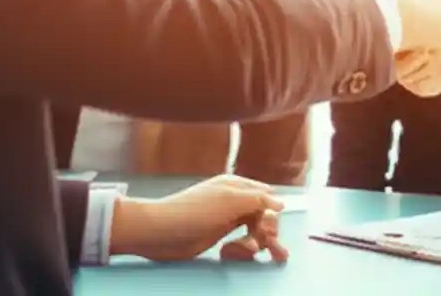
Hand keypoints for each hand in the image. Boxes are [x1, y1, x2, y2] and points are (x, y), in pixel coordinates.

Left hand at [110, 174, 288, 262]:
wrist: (158, 232)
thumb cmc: (193, 212)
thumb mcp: (228, 201)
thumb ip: (258, 200)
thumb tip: (281, 203)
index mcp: (237, 187)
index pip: (267, 198)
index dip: (272, 215)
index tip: (268, 230)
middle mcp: (234, 201)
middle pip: (264, 217)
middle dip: (268, 233)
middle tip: (264, 246)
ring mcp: (226, 220)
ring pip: (255, 232)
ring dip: (256, 244)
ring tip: (244, 253)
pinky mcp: (218, 236)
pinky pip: (241, 243)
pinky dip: (243, 250)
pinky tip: (232, 254)